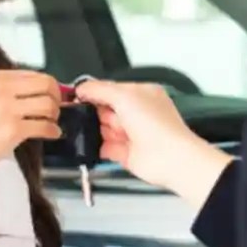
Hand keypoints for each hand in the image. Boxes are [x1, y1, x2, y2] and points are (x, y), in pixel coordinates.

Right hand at [0, 70, 62, 174]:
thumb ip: (9, 88)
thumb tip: (41, 88)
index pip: (33, 73)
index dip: (48, 84)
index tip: (52, 94)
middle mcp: (1, 90)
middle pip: (45, 84)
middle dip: (56, 96)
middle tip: (56, 106)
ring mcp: (8, 110)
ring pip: (48, 105)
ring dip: (55, 114)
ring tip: (51, 121)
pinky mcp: (14, 130)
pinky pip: (45, 126)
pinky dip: (53, 130)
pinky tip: (52, 133)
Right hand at [73, 80, 230, 207]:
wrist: (169, 158)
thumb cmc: (157, 125)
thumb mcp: (124, 96)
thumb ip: (99, 89)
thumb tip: (82, 88)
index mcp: (142, 94)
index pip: (111, 89)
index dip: (94, 92)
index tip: (77, 96)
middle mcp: (138, 113)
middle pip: (105, 109)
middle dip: (95, 112)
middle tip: (87, 114)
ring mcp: (132, 134)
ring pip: (103, 128)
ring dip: (96, 129)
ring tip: (97, 130)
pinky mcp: (126, 153)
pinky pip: (104, 147)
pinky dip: (97, 146)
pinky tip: (91, 144)